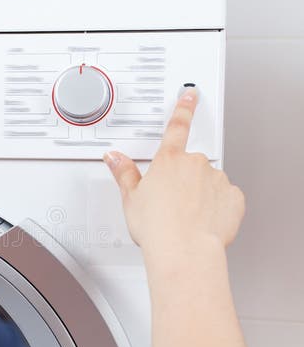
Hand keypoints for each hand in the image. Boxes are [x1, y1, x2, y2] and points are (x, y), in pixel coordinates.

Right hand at [103, 89, 244, 256]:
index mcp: (169, 160)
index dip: (183, 107)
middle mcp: (195, 164)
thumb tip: (113, 158)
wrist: (184, 251)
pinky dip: (217, 208)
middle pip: (190, 164)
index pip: (176, 126)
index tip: (190, 95)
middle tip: (172, 202)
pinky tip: (204, 221)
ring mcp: (217, 180)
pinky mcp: (233, 198)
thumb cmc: (158, 228)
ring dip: (201, 193)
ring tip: (187, 217)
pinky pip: (226, 199)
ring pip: (209, 182)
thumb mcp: (131, 199)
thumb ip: (124, 173)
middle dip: (184, 179)